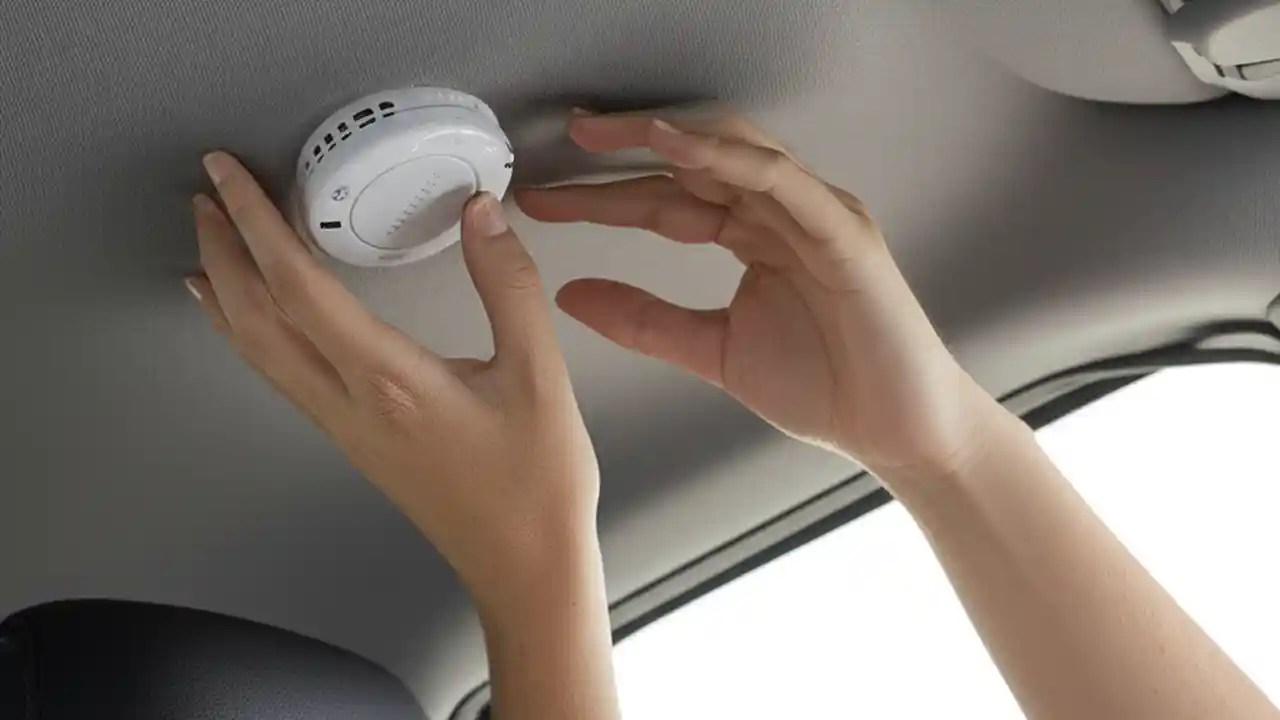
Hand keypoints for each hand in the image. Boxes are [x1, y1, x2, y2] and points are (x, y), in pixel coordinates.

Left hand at [186, 152, 599, 608]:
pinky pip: (281, 375)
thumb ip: (509, 287)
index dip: (255, 223)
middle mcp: (350, 404)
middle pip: (257, 319)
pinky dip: (250, 334)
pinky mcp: (354, 440)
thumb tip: (481, 213)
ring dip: (228, 291)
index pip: (298, 288)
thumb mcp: (540, 376)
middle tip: (206, 192)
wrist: (524, 566)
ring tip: (209, 244)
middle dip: (223, 249)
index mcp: (388, 380)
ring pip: (259, 352)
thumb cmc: (534, 483)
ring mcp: (344, 427)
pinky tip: (251, 321)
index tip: (227, 175)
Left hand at [518, 111, 1002, 479]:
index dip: (601, 198)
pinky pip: (778, 179)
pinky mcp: (843, 229)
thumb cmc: (826, 386)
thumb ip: (645, 320)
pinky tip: (676, 147)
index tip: (544, 200)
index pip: (664, 201)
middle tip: (558, 146)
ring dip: (664, 138)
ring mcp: (814, 214)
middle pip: (690, 165)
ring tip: (601, 134)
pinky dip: (727, 157)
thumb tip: (573, 294)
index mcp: (752, 235)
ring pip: (732, 154)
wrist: (896, 433)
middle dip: (623, 152)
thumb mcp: (712, 350)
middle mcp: (781, 213)